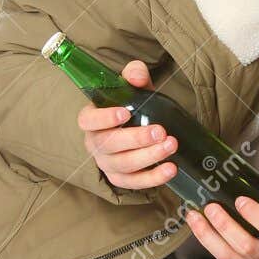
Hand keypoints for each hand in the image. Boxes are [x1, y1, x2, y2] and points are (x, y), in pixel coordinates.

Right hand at [76, 61, 178, 189]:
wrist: (137, 131)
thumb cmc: (132, 107)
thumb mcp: (133, 89)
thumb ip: (134, 75)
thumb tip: (138, 76)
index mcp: (92, 120)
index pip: (88, 120)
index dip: (104, 118)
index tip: (125, 113)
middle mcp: (95, 144)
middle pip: (110, 144)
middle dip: (137, 138)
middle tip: (161, 131)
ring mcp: (107, 164)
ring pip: (125, 165)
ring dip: (149, 157)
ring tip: (171, 146)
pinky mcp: (121, 180)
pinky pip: (135, 183)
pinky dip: (154, 178)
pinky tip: (171, 168)